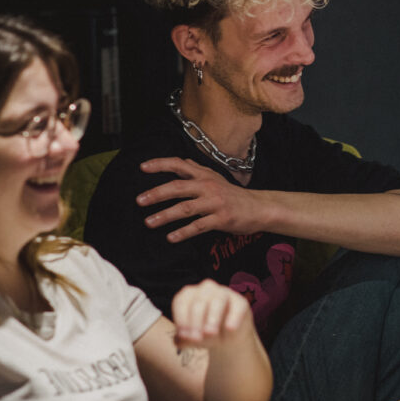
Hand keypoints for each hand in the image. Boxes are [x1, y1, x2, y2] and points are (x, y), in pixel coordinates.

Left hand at [137, 157, 266, 241]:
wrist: (259, 208)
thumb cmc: (235, 195)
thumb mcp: (217, 178)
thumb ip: (198, 170)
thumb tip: (183, 163)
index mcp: (205, 175)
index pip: (179, 164)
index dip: (160, 164)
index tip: (142, 167)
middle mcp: (208, 186)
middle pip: (178, 187)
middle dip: (156, 193)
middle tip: (139, 200)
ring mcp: (215, 203)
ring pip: (185, 208)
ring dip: (165, 215)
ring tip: (149, 222)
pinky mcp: (221, 219)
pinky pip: (198, 226)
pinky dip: (183, 232)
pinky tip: (171, 238)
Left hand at [172, 280, 254, 347]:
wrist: (228, 339)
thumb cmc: (204, 334)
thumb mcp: (192, 340)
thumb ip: (184, 339)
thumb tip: (181, 339)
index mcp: (188, 295)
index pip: (182, 302)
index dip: (182, 319)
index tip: (184, 336)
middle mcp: (205, 290)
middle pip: (198, 303)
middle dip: (196, 322)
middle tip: (197, 339)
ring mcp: (224, 293)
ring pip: (218, 300)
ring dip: (212, 317)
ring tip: (210, 333)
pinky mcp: (240, 302)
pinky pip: (237, 306)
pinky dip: (233, 317)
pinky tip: (230, 328)